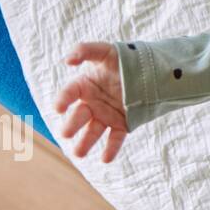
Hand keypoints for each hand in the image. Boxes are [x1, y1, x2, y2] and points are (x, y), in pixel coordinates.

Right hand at [58, 42, 128, 161]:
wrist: (150, 70)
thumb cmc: (123, 59)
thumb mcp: (106, 51)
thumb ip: (85, 50)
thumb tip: (67, 60)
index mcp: (85, 86)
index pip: (70, 93)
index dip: (63, 99)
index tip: (59, 107)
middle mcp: (92, 103)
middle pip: (79, 116)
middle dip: (72, 125)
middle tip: (66, 133)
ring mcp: (106, 115)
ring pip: (94, 131)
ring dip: (86, 142)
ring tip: (79, 154)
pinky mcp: (122, 124)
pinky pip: (115, 138)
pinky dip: (111, 149)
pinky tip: (105, 159)